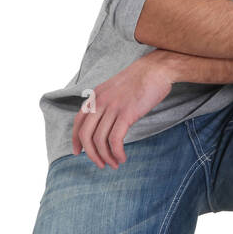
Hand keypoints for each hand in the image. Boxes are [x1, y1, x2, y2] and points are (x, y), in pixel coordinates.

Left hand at [72, 52, 175, 169]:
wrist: (156, 69)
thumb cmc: (141, 78)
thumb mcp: (115, 87)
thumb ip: (106, 101)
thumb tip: (105, 121)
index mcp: (96, 95)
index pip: (78, 121)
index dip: (76, 140)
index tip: (78, 152)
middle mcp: (100, 102)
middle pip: (86, 134)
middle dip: (91, 153)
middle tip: (99, 164)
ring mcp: (112, 107)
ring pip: (100, 140)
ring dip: (105, 156)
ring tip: (114, 164)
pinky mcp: (126, 114)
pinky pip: (115, 140)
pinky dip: (117, 152)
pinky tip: (122, 157)